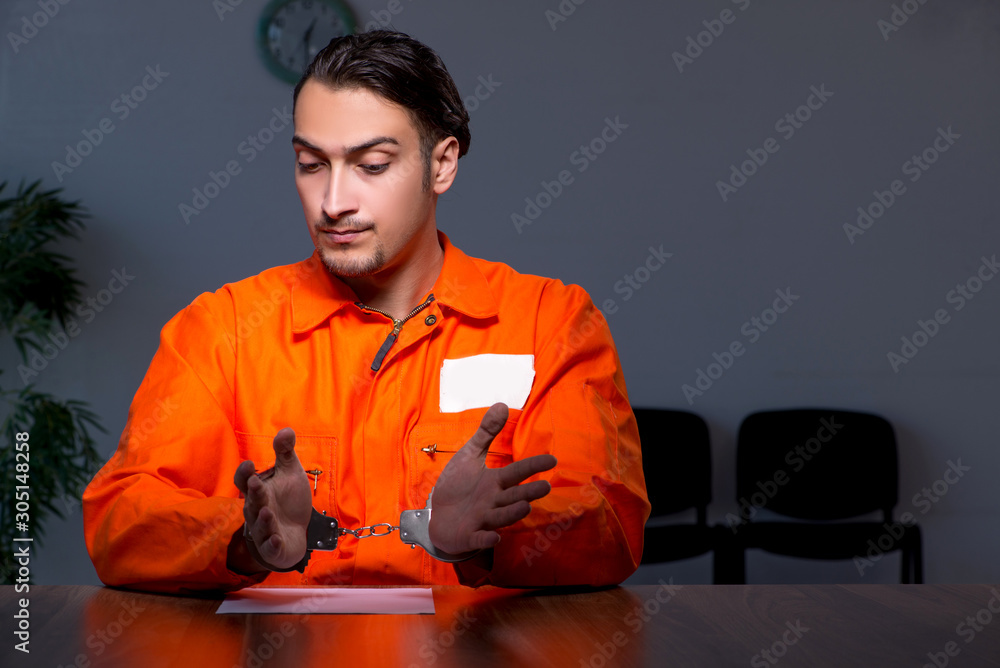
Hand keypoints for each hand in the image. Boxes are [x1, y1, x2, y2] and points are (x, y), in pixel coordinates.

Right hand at [233, 428, 311, 569]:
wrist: (296, 532)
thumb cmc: (288, 500)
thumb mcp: (290, 473)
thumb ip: (285, 453)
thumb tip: (286, 430)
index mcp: (258, 491)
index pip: (244, 482)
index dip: (245, 474)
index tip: (250, 464)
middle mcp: (257, 510)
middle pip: (252, 502)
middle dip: (254, 493)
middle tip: (257, 483)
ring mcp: (264, 530)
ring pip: (260, 525)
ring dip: (262, 519)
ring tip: (267, 511)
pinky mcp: (273, 547)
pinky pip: (270, 546)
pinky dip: (272, 543)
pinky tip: (276, 538)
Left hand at [428, 403, 557, 553]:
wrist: (439, 516)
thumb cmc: (458, 486)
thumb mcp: (470, 456)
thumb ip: (487, 433)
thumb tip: (502, 404)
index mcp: (495, 481)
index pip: (517, 472)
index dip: (534, 466)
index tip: (553, 460)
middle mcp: (494, 501)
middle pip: (514, 496)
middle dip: (529, 493)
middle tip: (545, 487)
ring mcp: (483, 519)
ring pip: (501, 517)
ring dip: (512, 513)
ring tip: (524, 507)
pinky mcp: (470, 535)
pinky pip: (479, 538)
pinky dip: (485, 539)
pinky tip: (493, 538)